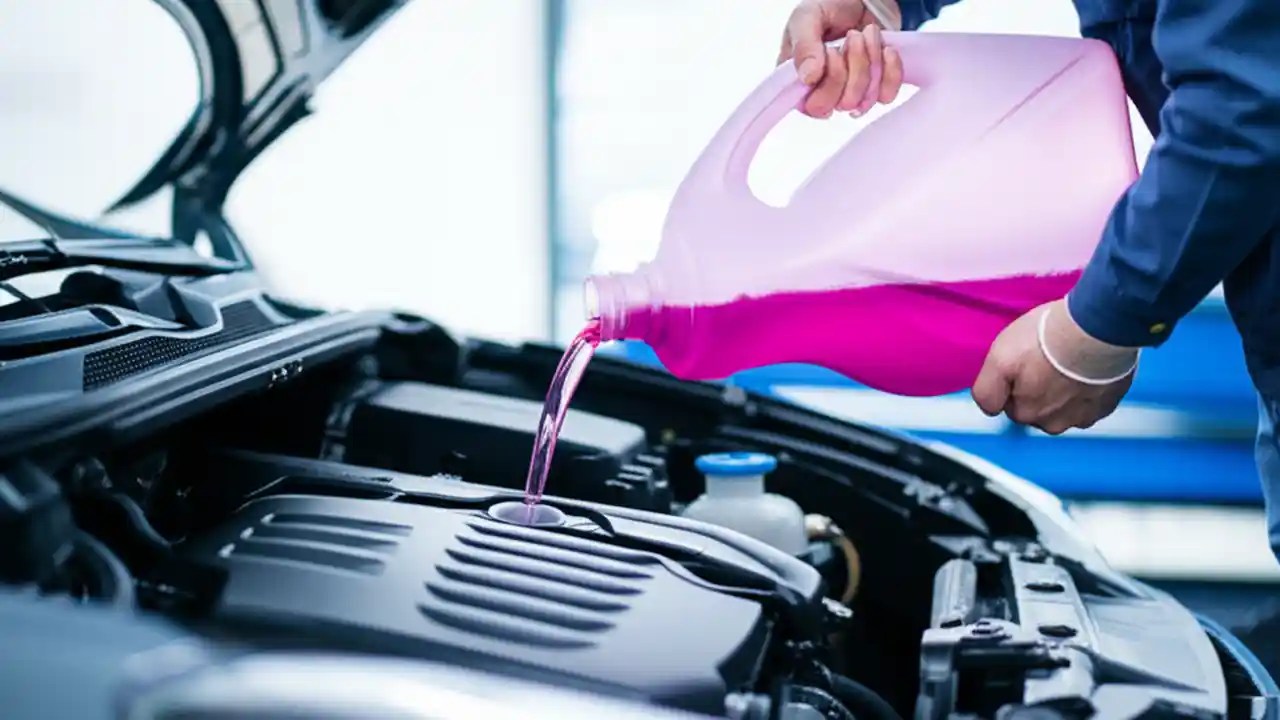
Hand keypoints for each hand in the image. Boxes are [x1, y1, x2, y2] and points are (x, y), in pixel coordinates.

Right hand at [777, 0, 904, 118]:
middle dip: (855, 67)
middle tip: (853, 36)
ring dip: (872, 61)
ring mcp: (851, 93)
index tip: (831, 51)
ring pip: (867, 99)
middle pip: (844, 104)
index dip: (829, 83)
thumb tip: (808, 77)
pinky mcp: (875, 89)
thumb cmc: (829, 7)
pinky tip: (886, 49)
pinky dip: (891, 70)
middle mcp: (823, 93)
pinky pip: (887, 96)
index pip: (815, 106)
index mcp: (799, 81)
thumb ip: (803, 46)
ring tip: (867, 34)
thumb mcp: (808, 17)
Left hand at [971, 299, 1138, 434]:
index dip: (1011, 383)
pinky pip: (1089, 403)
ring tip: (1067, 363)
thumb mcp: (999, 357)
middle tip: (1045, 360)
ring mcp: (1081, 417)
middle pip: (1035, 409)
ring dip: (1062, 392)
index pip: (1007, 406)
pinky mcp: (1105, 406)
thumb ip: (988, 390)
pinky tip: (1086, 370)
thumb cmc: (1047, 338)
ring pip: (1062, 409)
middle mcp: (1052, 424)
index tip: (1020, 365)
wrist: (1097, 329)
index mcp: (1024, 413)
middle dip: (1036, 389)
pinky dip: (1086, 390)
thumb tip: (991, 408)